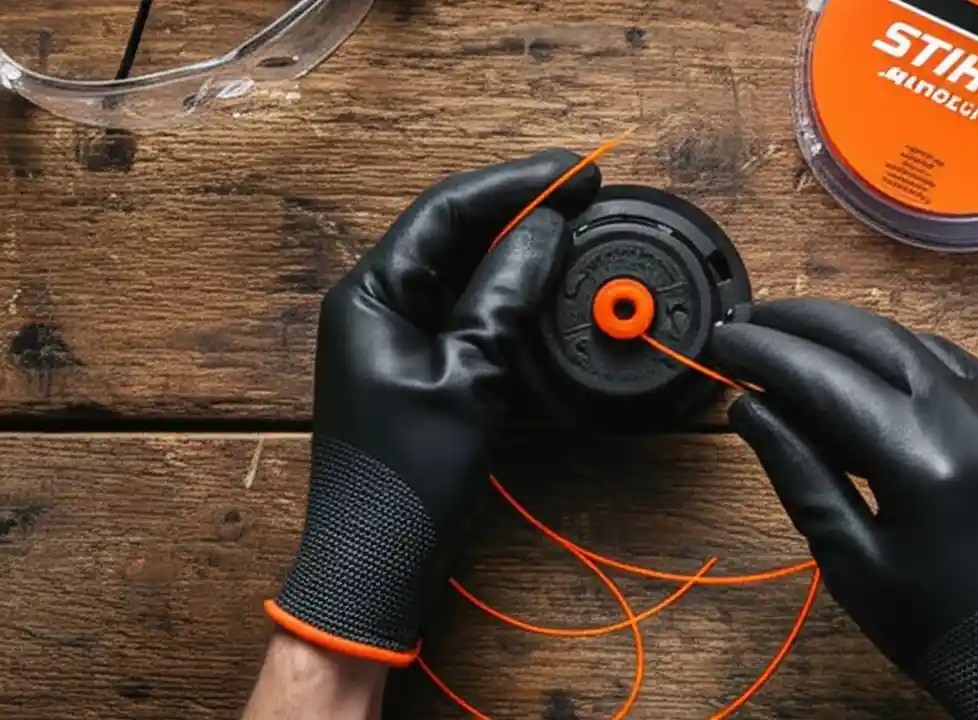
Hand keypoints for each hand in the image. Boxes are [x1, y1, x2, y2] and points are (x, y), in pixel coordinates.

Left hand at [265, 150, 601, 665]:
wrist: (377, 559)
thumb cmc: (409, 477)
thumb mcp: (470, 377)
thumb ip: (505, 295)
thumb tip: (545, 229)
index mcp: (372, 292)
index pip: (447, 210)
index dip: (516, 183)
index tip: (576, 169)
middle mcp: (377, 301)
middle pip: (454, 230)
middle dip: (520, 207)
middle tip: (584, 190)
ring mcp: (396, 332)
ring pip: (464, 267)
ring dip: (517, 246)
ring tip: (575, 226)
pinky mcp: (418, 362)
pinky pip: (466, 307)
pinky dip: (508, 292)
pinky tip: (547, 284)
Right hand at [710, 300, 977, 718]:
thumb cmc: (927, 622)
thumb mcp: (846, 556)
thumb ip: (797, 469)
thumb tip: (747, 405)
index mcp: (924, 461)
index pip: (828, 379)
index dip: (768, 354)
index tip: (724, 339)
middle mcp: (973, 420)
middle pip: (875, 340)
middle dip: (806, 323)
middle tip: (752, 321)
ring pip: (919, 344)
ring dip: (854, 334)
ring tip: (798, 338)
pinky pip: (958, 368)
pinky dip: (904, 355)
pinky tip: (867, 363)